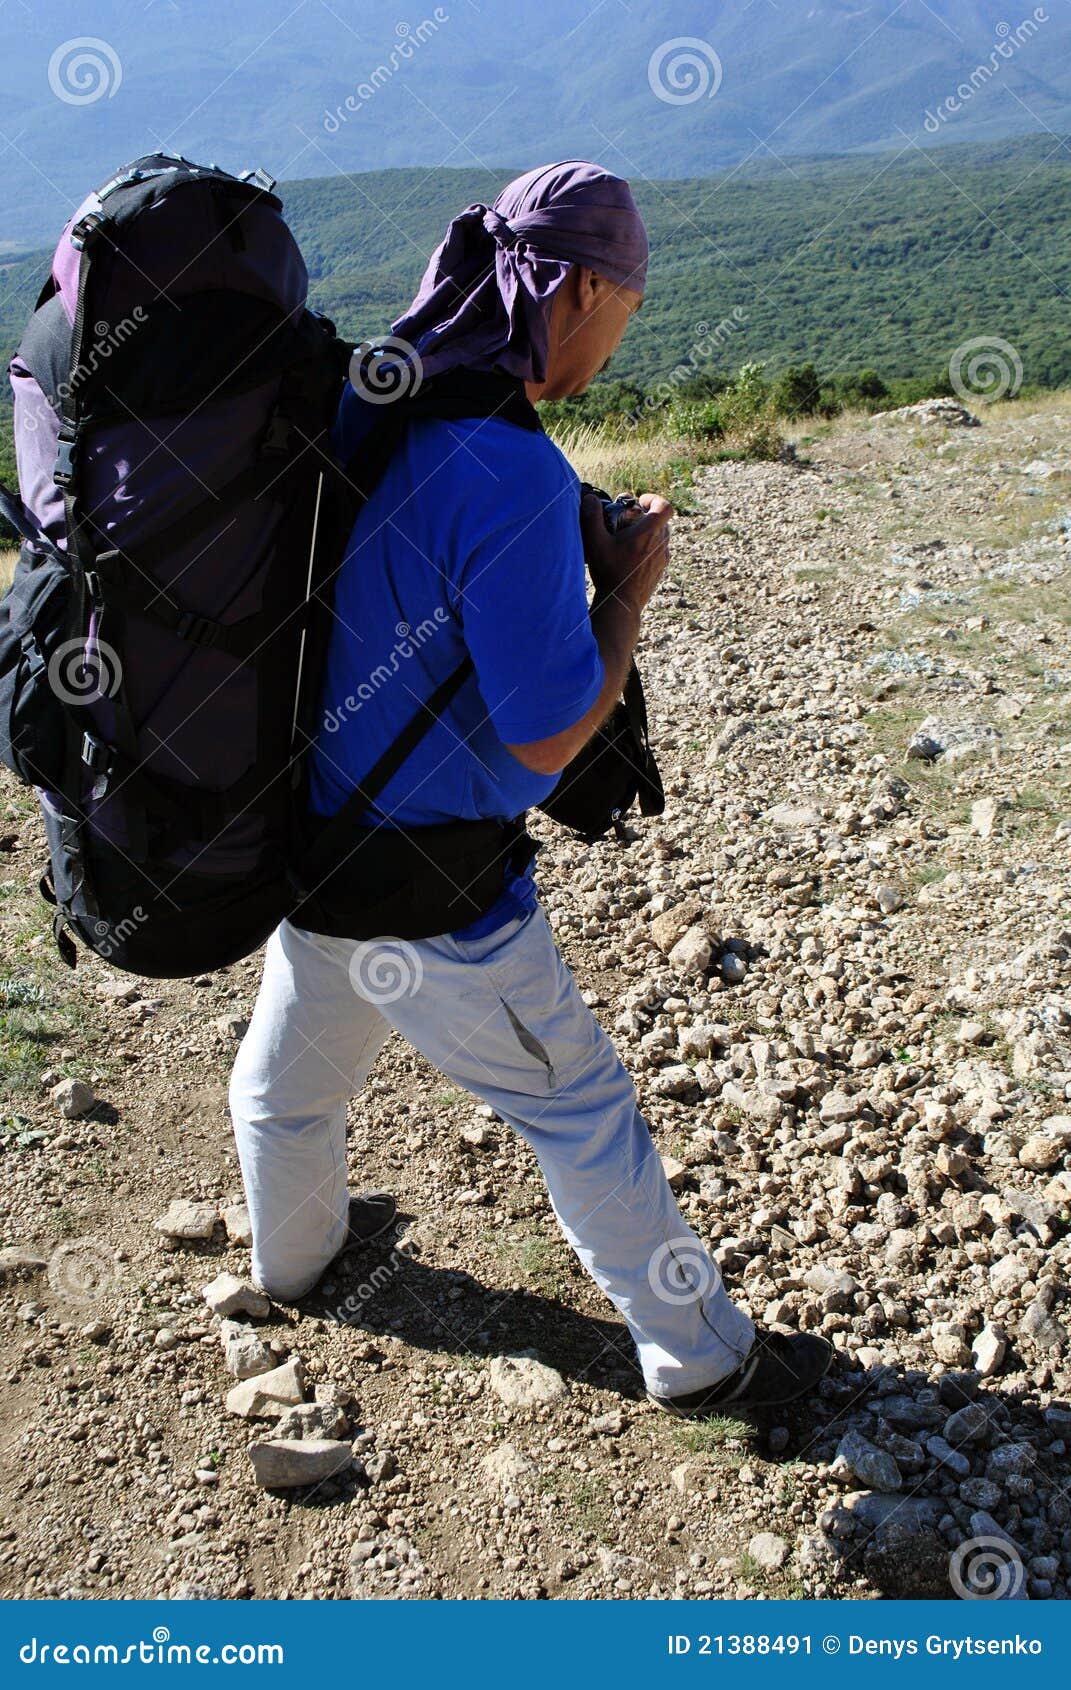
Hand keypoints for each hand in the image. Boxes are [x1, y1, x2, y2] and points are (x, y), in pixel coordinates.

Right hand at [580, 491, 672, 615]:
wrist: (622, 603)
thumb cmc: (609, 572)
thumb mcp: (596, 543)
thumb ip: (592, 517)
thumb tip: (589, 498)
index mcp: (649, 532)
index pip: (666, 506)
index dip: (654, 500)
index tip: (639, 503)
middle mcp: (661, 543)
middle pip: (662, 521)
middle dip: (646, 517)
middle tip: (628, 521)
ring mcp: (663, 558)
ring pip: (661, 536)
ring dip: (648, 533)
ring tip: (628, 540)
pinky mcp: (661, 570)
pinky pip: (659, 552)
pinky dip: (649, 548)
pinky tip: (631, 557)